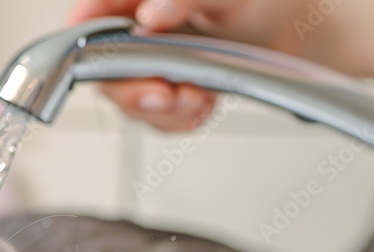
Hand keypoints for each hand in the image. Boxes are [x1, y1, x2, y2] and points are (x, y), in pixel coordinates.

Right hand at [67, 0, 311, 130]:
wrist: (291, 35)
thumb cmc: (261, 2)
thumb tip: (151, 13)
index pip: (92, 14)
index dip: (82, 37)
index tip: (96, 60)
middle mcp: (136, 27)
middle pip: (105, 66)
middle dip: (134, 89)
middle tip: (165, 95)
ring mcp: (148, 60)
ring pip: (130, 96)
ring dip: (162, 109)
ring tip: (198, 99)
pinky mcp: (163, 87)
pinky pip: (156, 115)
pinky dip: (179, 118)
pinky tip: (203, 105)